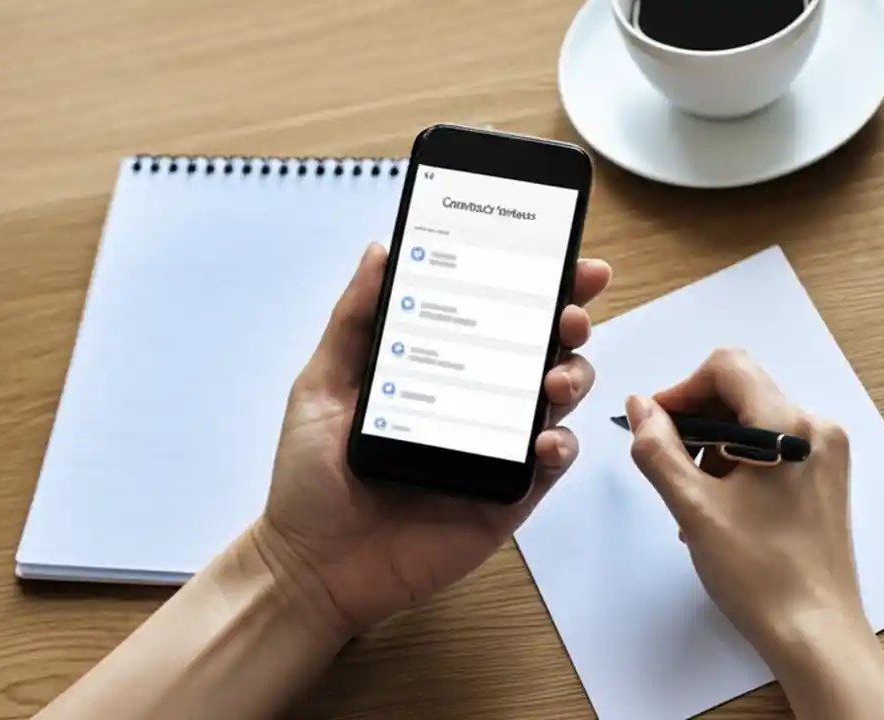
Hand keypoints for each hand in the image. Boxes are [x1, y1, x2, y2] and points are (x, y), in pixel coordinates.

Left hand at [256, 243, 611, 637]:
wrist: (313, 565)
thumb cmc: (311, 478)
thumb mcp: (321, 386)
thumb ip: (354, 320)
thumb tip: (381, 250)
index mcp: (442, 367)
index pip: (498, 314)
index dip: (540, 285)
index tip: (568, 259)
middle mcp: (478, 401)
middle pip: (543, 349)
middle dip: (571, 321)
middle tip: (570, 315)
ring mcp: (498, 448)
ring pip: (560, 400)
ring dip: (572, 377)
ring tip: (554, 378)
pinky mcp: (510, 497)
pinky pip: (552, 465)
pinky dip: (560, 445)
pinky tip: (544, 439)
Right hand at [624, 348, 862, 644]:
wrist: (816, 635)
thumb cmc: (761, 576)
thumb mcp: (693, 509)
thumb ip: (659, 450)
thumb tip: (640, 408)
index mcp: (790, 425)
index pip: (728, 367)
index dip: (682, 389)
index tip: (656, 425)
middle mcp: (816, 429)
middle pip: (742, 392)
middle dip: (697, 421)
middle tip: (669, 465)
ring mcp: (825, 456)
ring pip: (754, 422)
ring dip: (714, 447)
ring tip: (695, 500)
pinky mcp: (824, 480)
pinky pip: (772, 449)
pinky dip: (738, 465)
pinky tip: (719, 509)